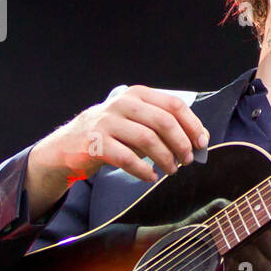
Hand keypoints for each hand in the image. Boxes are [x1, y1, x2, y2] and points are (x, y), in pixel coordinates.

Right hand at [25, 85, 208, 217]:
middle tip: (187, 160)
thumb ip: (162, 126)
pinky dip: (143, 170)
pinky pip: (127, 158)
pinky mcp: (95, 142)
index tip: (202, 143)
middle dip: (181, 143)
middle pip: (164, 121)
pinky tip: (151, 176)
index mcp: (137, 94)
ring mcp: (107, 121)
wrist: (68, 146)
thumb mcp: (136, 122)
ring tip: (171, 170)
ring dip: (166, 158)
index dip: (192, 125)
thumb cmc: (111, 135)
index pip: (174, 105)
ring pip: (148, 139)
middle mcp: (123, 103)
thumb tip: (197, 141)